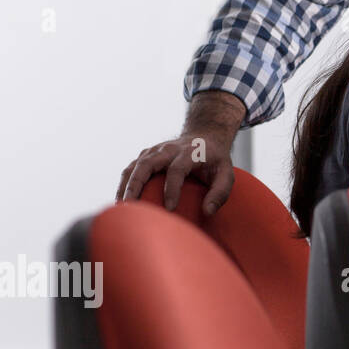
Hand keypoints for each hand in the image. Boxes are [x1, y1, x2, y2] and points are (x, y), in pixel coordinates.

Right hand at [116, 127, 235, 214]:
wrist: (205, 137)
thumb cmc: (215, 160)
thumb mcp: (226, 173)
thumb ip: (220, 192)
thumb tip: (208, 211)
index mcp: (189, 152)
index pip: (177, 170)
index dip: (172, 189)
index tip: (169, 209)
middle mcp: (169, 149)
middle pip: (147, 164)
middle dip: (136, 185)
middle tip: (130, 206)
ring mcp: (155, 150)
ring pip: (134, 166)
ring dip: (125, 186)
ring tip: (121, 207)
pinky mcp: (146, 156)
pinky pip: (131, 169)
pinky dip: (123, 184)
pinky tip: (122, 201)